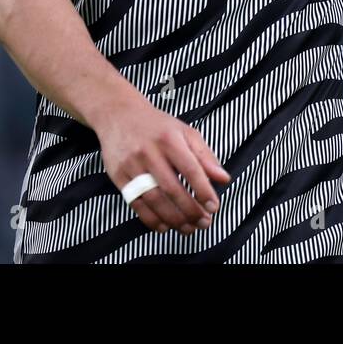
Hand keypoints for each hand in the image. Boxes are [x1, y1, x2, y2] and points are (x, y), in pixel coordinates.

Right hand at [94, 98, 231, 235]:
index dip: (203, 190)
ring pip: (154, 200)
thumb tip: (224, 179)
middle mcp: (148, 151)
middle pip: (171, 188)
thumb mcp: (185, 132)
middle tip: (204, 223)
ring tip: (189, 229)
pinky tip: (165, 227)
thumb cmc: (157, 126)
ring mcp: (131, 165)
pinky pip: (136, 204)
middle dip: (190, 210)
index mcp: (169, 139)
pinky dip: (151, 220)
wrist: (118, 114)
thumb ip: (205, 156)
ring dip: (174, 219)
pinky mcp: (118, 176)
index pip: (190, 168)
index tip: (214, 207)